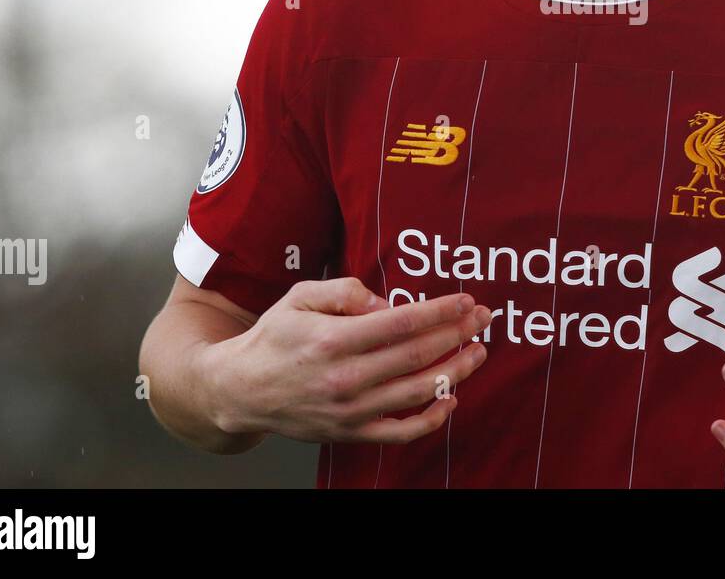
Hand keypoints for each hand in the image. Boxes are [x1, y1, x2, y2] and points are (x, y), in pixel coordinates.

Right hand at [204, 277, 491, 444]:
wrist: (241, 390)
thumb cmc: (274, 337)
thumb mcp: (302, 296)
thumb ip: (346, 291)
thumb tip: (388, 303)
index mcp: (333, 339)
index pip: (401, 323)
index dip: (440, 311)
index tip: (466, 301)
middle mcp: (345, 377)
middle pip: (417, 355)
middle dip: (458, 334)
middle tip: (483, 319)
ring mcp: (350, 411)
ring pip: (418, 393)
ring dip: (456, 371)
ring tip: (478, 352)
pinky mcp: (351, 433)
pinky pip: (401, 432)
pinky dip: (432, 420)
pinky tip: (451, 399)